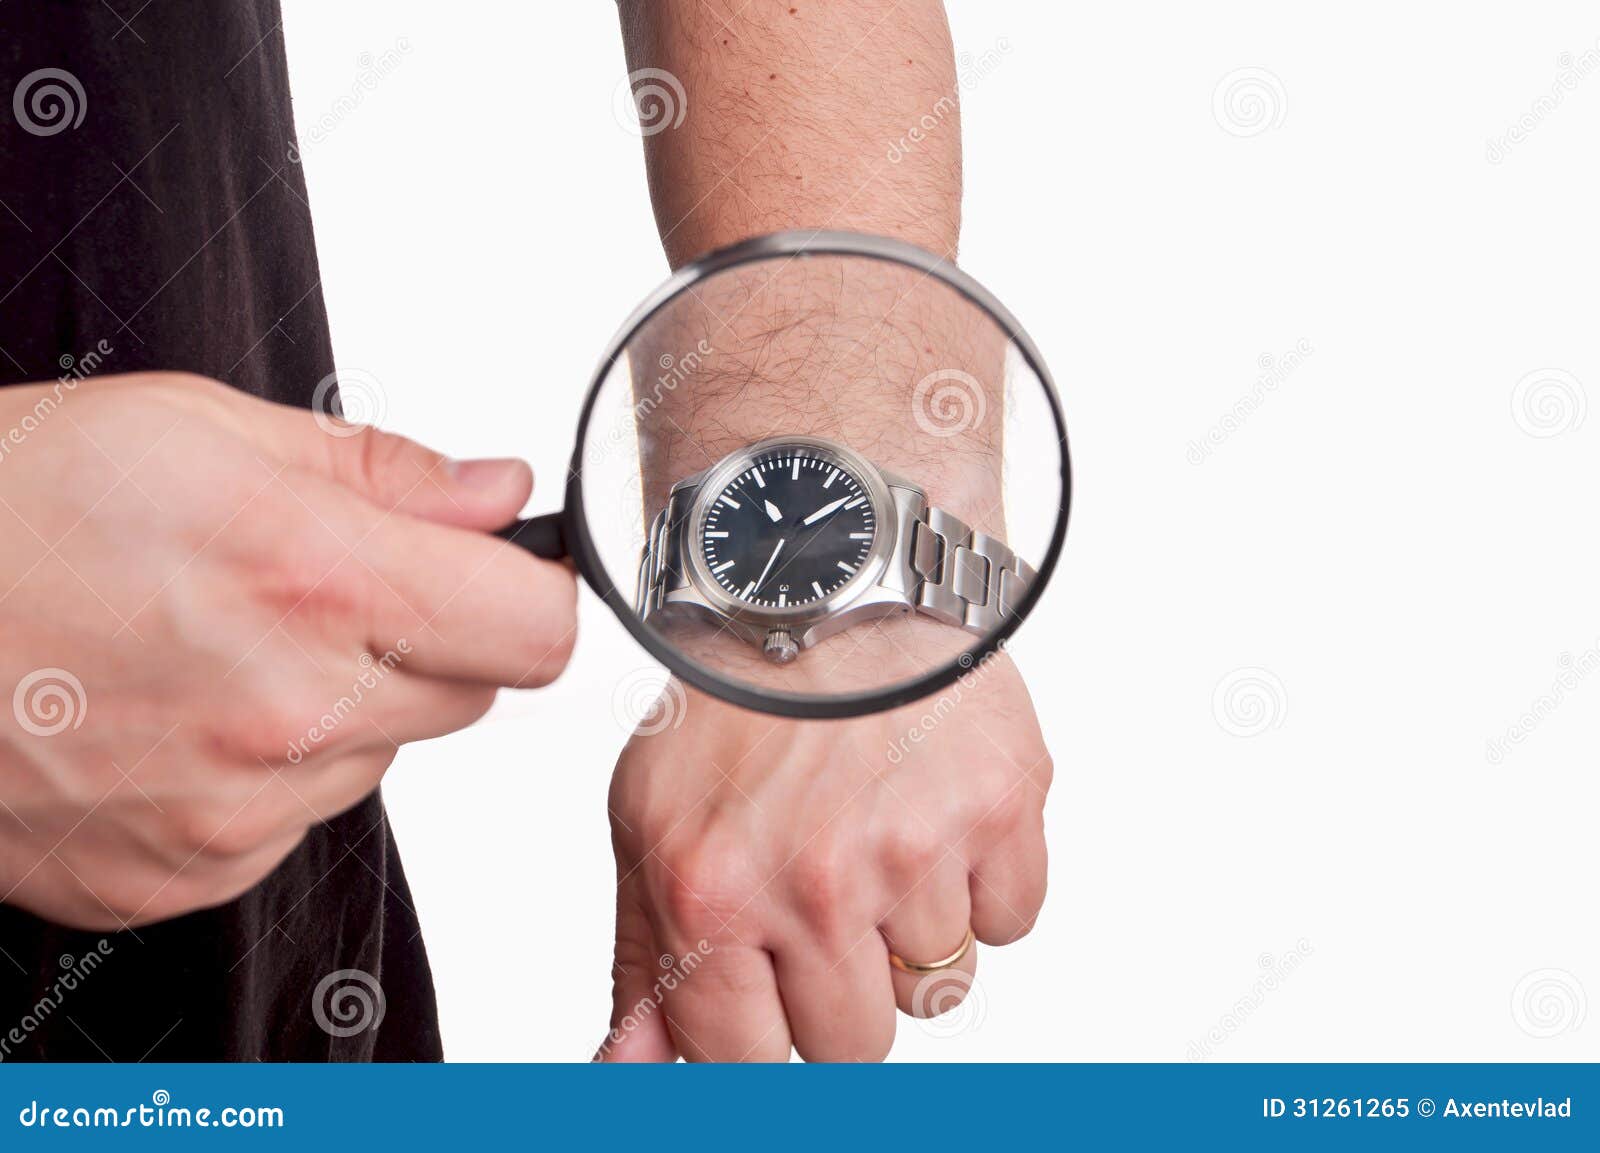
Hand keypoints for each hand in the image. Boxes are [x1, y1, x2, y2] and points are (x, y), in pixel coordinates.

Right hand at [0, 372, 575, 928]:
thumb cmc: (5, 511)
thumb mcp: (199, 427)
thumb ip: (382, 471)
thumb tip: (495, 495)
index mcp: (311, 579)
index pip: (537, 631)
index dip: (532, 595)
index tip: (503, 575)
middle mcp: (289, 712)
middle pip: (474, 696)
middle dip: (431, 641)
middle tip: (325, 594)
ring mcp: (238, 810)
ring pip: (384, 757)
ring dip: (345, 707)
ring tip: (223, 649)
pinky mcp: (189, 872)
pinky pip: (297, 822)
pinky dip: (269, 774)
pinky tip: (181, 715)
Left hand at [599, 634, 1049, 1061]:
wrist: (830, 575)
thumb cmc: (737, 696)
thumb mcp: (648, 822)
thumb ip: (645, 960)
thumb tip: (629, 1072)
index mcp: (712, 893)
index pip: (747, 1063)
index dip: (764, 1033)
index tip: (771, 996)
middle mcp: (815, 884)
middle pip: (857, 1045)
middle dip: (843, 988)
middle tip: (829, 898)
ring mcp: (918, 849)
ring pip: (942, 984)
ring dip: (914, 927)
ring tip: (880, 831)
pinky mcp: (1002, 807)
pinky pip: (1012, 919)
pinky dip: (984, 881)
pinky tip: (937, 812)